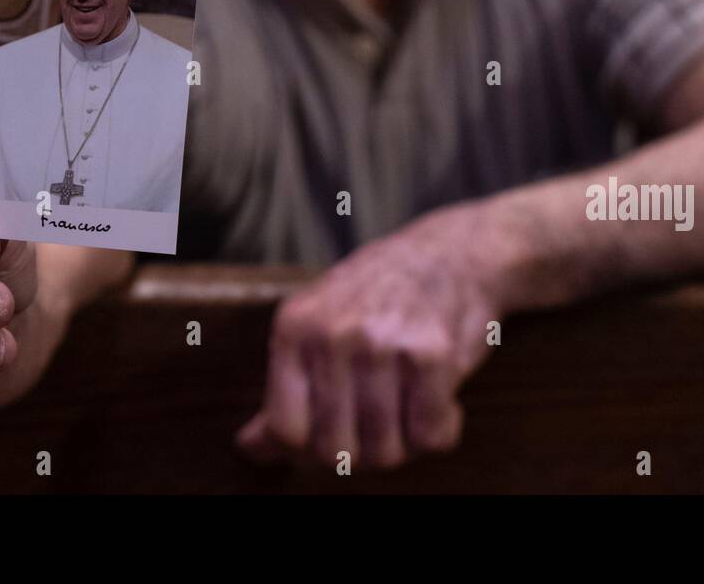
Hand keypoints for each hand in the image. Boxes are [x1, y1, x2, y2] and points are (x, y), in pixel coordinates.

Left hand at [236, 203, 501, 470]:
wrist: (453, 250)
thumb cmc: (379, 295)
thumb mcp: (318, 322)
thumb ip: (287, 386)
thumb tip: (251, 447)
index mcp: (294, 326)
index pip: (285, 429)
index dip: (307, 452)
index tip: (330, 438)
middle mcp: (333, 333)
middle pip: (335, 451)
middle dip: (360, 451)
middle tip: (377, 422)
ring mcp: (382, 342)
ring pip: (385, 452)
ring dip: (403, 442)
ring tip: (408, 404)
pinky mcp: (432, 354)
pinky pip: (431, 436)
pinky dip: (440, 429)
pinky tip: (439, 398)